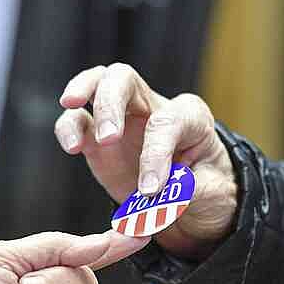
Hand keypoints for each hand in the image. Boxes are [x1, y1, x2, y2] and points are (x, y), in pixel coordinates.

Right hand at [54, 63, 238, 258]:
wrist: (195, 204)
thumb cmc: (208, 190)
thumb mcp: (214, 193)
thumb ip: (191, 188)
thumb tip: (164, 188)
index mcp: (190, 116)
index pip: (166, 122)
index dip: (156, 154)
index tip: (150, 190)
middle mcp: (154, 107)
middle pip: (124, 79)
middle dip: (111, 103)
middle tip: (109, 138)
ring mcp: (123, 120)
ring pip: (95, 85)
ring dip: (82, 100)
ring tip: (78, 138)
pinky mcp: (98, 141)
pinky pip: (77, 121)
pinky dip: (69, 129)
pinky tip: (72, 147)